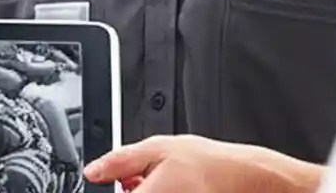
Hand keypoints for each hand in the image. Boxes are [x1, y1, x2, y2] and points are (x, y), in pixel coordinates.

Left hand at [84, 135, 323, 192]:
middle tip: (142, 178)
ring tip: (164, 182)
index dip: (116, 187)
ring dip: (146, 192)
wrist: (243, 175)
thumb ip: (120, 161)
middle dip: (131, 190)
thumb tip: (93, 172)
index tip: (125, 179)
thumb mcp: (158, 148)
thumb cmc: (207, 162)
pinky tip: (172, 189)